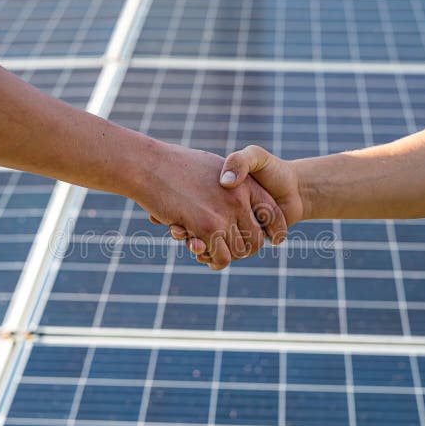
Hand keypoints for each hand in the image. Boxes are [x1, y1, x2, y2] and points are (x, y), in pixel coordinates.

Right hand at [137, 143, 286, 269]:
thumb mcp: (213, 165)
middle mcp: (239, 200)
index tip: (272, 239)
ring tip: (210, 250)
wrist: (149, 165)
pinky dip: (214, 260)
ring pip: (239, 252)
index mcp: (245, 184)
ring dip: (225, 255)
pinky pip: (221, 257)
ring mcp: (224, 214)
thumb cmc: (176, 165)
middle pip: (256, 240)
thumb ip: (231, 179)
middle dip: (245, 249)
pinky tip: (203, 253)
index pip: (274, 214)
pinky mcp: (206, 227)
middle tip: (230, 248)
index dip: (275, 231)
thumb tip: (239, 195)